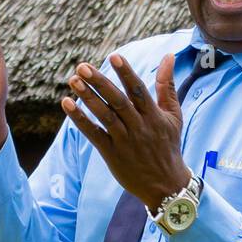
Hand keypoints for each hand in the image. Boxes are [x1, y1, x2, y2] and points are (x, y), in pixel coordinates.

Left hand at [62, 53, 189, 210]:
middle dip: (100, 83)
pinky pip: (94, 134)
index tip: (114, 56)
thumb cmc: (168, 145)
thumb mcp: (174, 115)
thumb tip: (168, 55)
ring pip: (105, 117)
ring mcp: (125, 142)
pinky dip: (80, 120)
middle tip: (83, 66)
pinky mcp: (112, 155)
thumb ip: (167, 85)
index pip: (139, 91)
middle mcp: (139, 128)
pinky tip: (67, 104)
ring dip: (88, 98)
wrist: (166, 185)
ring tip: (73, 80)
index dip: (126, 74)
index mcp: (154, 116)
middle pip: (118, 102)